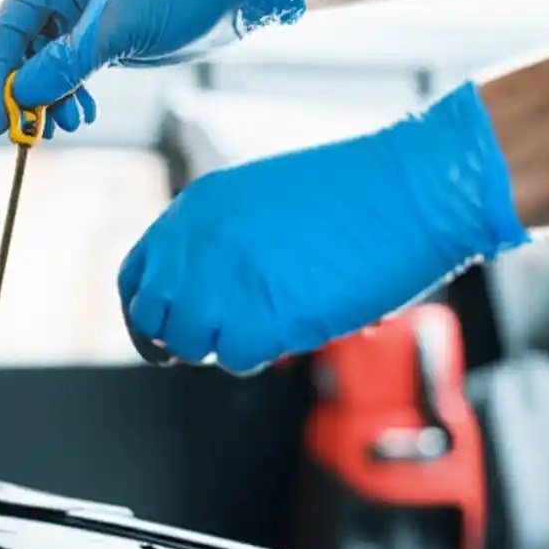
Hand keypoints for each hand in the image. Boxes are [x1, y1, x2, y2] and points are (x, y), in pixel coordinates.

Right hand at [0, 0, 306, 138]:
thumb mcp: (120, 25)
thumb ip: (68, 61)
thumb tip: (22, 96)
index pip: (8, 26)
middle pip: (23, 50)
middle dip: (26, 93)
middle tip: (33, 133)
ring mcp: (84, 17)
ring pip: (48, 66)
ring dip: (51, 101)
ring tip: (69, 125)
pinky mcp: (105, 39)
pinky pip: (73, 72)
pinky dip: (72, 96)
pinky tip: (83, 115)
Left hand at [118, 82, 529, 374]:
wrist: (414, 189)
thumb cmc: (354, 195)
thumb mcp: (258, 200)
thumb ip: (215, 243)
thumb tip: (194, 300)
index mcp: (192, 210)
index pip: (134, 278)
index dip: (144, 314)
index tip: (161, 336)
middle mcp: (193, 246)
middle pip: (152, 319)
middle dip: (180, 338)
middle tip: (219, 340)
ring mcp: (220, 285)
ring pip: (191, 345)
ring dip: (227, 344)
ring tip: (277, 316)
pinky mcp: (256, 320)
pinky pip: (235, 359)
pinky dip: (263, 352)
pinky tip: (297, 322)